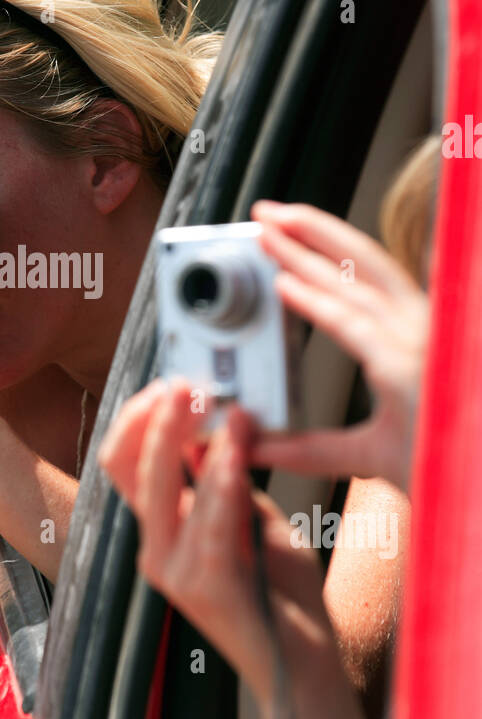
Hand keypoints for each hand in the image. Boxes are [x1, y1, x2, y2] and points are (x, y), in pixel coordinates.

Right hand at [99, 381, 331, 716]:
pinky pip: (209, 521)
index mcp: (162, 532)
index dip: (140, 417)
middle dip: (156, 415)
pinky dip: (223, 477)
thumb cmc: (280, 596)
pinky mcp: (207, 588)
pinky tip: (239, 449)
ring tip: (228, 405)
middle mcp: (156, 550)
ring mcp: (175, 571)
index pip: (123, 461)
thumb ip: (227, 481)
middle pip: (129, 465)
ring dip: (194, 436)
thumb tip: (216, 425)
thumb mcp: (250, 521)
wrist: (303, 669)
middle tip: (187, 380)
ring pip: (161, 486)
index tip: (173, 381)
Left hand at [249, 201, 428, 492]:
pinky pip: (356, 329)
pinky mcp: (411, 373)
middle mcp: (426, 335)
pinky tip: (285, 285)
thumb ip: (311, 447)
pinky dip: (318, 303)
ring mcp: (422, 349)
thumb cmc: (442, 472)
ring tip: (267, 233)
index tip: (291, 230)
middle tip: (266, 214)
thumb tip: (258, 443)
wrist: (474, 504)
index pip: (375, 279)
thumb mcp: (367, 455)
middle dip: (312, 231)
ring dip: (305, 255)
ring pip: (356, 286)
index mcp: (423, 342)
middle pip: (365, 264)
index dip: (332, 247)